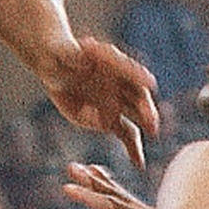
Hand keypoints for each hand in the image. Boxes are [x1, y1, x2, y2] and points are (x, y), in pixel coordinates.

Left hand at [42, 36, 158, 171]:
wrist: (57, 67)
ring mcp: (119, 104)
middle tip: (152, 124)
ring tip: (149, 142)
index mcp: (118, 66)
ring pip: (137, 119)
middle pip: (140, 99)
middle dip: (146, 111)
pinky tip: (138, 163)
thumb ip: (75, 53)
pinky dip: (133, 149)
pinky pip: (127, 135)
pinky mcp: (109, 121)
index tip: (149, 83)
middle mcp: (124, 86)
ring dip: (144, 130)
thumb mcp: (66, 52)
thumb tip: (88, 44)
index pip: (132, 72)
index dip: (139, 77)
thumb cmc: (64, 55)